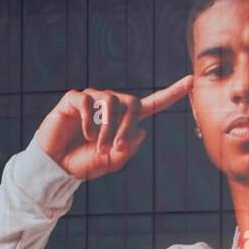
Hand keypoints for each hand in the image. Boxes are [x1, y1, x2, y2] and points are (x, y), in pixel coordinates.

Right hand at [36, 76, 192, 180]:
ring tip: (99, 146)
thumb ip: (127, 149)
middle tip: (116, 147)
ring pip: (111, 101)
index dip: (171, 94)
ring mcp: (92, 100)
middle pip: (132, 102)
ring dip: (108, 128)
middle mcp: (110, 106)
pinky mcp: (73, 100)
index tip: (190, 82)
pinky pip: (87, 101)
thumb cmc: (85, 163)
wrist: (58, 166)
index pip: (151, 104)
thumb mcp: (111, 162)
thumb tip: (141, 129)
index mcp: (124, 120)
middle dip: (127, 126)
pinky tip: (86, 134)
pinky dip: (90, 120)